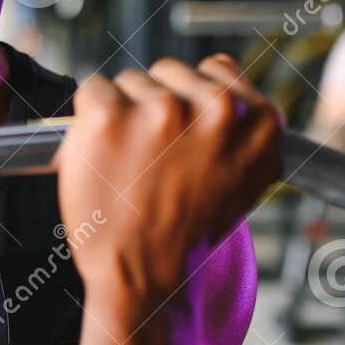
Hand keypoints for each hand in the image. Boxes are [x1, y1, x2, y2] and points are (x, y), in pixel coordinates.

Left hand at [56, 54, 281, 308]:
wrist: (142, 275)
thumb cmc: (184, 231)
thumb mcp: (242, 181)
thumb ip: (240, 128)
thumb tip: (225, 77)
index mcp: (257, 122)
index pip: (217, 69)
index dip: (190, 99)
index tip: (182, 132)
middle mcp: (216, 108)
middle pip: (168, 72)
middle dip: (155, 105)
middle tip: (152, 159)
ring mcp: (162, 108)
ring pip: (130, 83)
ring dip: (122, 116)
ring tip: (130, 165)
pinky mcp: (111, 114)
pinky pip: (93, 90)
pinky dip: (87, 122)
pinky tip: (103, 158)